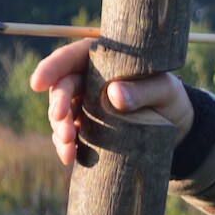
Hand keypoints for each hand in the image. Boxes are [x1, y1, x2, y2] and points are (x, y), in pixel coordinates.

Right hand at [29, 38, 194, 164]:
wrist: (177, 127)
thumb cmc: (171, 98)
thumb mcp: (165, 90)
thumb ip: (143, 89)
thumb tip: (113, 95)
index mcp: (104, 60)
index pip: (72, 57)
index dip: (52, 67)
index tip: (37, 82)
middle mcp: (89, 79)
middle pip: (63, 87)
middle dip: (57, 105)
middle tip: (62, 121)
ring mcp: (86, 104)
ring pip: (62, 114)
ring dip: (59, 130)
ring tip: (68, 148)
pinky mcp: (88, 127)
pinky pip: (70, 135)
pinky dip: (67, 146)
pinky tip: (69, 157)